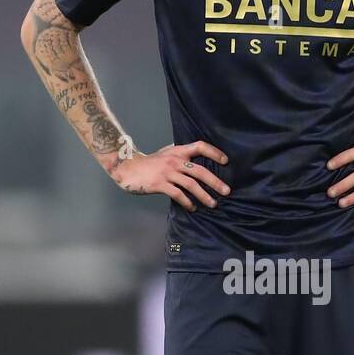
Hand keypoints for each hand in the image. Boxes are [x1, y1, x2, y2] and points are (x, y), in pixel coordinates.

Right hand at [107, 140, 229, 211]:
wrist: (127, 168)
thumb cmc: (149, 162)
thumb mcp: (165, 154)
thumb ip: (180, 155)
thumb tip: (196, 158)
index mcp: (178, 151)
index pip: (200, 146)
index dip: (214, 152)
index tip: (225, 161)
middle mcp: (174, 160)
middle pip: (200, 170)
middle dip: (215, 182)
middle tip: (226, 191)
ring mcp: (167, 173)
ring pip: (191, 185)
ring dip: (204, 195)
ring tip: (213, 204)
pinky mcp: (160, 184)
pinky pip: (178, 194)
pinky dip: (187, 202)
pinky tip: (193, 207)